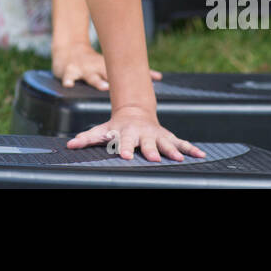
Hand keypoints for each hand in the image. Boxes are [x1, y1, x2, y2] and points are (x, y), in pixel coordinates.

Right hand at [52, 43, 160, 91]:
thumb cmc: (93, 61)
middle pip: (110, 73)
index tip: (156, 77)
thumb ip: (130, 70)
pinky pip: (68, 76)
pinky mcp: (69, 71)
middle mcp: (98, 66)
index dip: (140, 74)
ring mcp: (84, 68)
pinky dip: (69, 80)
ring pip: (91, 76)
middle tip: (127, 86)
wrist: (69, 50)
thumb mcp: (109, 63)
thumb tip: (159, 77)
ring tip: (102, 87)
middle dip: (118, 79)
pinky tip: (69, 85)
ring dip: (97, 81)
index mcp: (109, 66)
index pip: (127, 70)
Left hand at [67, 106, 205, 161]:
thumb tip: (70, 145)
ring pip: (165, 142)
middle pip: (146, 142)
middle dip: (150, 150)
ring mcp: (156, 135)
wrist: (135, 112)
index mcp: (125, 132)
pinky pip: (181, 143)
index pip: (123, 140)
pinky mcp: (167, 136)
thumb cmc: (116, 126)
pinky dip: (191, 149)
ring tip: (178, 158)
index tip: (125, 155)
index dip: (124, 147)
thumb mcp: (101, 130)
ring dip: (172, 150)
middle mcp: (142, 133)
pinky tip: (201, 155)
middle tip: (152, 158)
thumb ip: (86, 138)